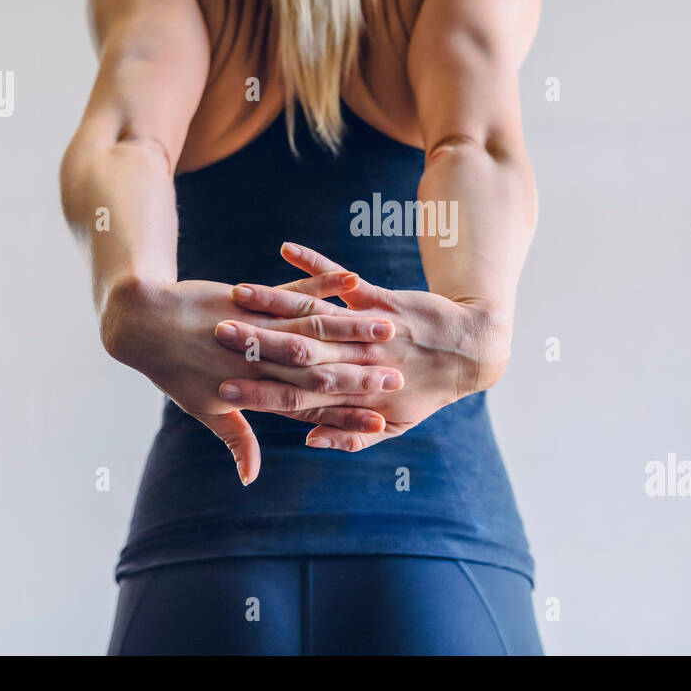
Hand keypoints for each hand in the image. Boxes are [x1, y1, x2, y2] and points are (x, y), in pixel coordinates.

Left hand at [100, 272, 400, 483]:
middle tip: (400, 377)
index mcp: (257, 392)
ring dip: (355, 330)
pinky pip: (297, 291)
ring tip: (390, 329)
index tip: (380, 423)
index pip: (312, 409)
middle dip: (365, 375)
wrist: (145, 323)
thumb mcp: (205, 411)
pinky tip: (353, 280)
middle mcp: (263, 363)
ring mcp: (259, 329)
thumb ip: (237, 440)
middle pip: (324, 371)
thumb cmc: (175, 369)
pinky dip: (325, 283)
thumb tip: (250, 478)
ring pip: (316, 331)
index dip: (346, 416)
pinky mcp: (254, 299)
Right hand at [212, 243, 512, 451]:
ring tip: (240, 293)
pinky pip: (343, 280)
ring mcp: (368, 330)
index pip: (297, 396)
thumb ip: (350, 436)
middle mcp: (358, 363)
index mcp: (355, 395)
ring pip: (315, 318)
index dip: (259, 392)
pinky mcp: (381, 300)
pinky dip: (316, 265)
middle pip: (297, 355)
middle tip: (217, 336)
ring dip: (275, 303)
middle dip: (255, 344)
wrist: (473, 352)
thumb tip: (309, 441)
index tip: (223, 388)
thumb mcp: (396, 423)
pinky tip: (288, 249)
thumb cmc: (429, 390)